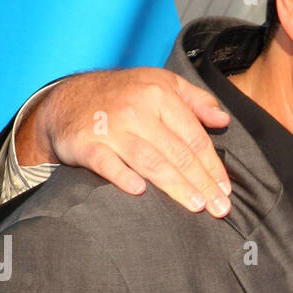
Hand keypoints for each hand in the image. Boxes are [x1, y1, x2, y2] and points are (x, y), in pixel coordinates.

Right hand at [16, 68, 233, 215]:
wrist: (67, 100)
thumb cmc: (122, 95)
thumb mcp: (160, 84)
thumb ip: (194, 100)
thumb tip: (223, 119)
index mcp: (159, 94)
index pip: (194, 137)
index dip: (212, 165)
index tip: (226, 189)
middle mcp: (137, 109)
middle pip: (177, 152)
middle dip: (202, 183)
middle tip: (220, 208)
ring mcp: (111, 127)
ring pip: (150, 160)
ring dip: (175, 185)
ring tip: (196, 206)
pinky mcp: (86, 144)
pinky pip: (106, 163)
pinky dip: (122, 176)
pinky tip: (139, 191)